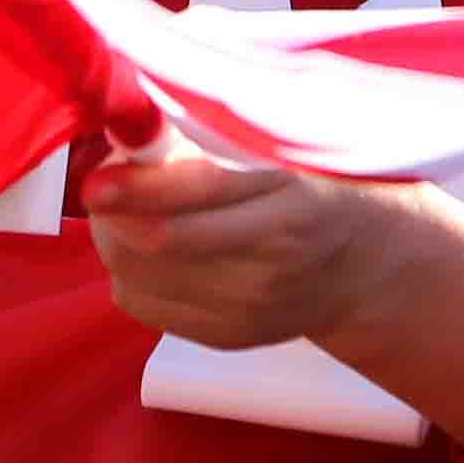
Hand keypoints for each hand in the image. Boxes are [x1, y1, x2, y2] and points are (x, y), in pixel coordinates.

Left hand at [86, 145, 431, 352]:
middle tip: (103, 185)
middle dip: (112, 215)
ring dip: (113, 241)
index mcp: (294, 197)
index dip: (138, 187)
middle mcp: (273, 259)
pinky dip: (127, 274)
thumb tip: (139, 126)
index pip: (199, 195)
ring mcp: (250, 306)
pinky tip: (139, 248)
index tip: (97, 177)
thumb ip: (221, 135)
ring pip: (141, 279)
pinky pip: (143, 306)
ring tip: (117, 213)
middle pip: (159, 244)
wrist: (366, 265)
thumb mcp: (289, 149)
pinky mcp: (227, 336)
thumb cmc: (321, 186)